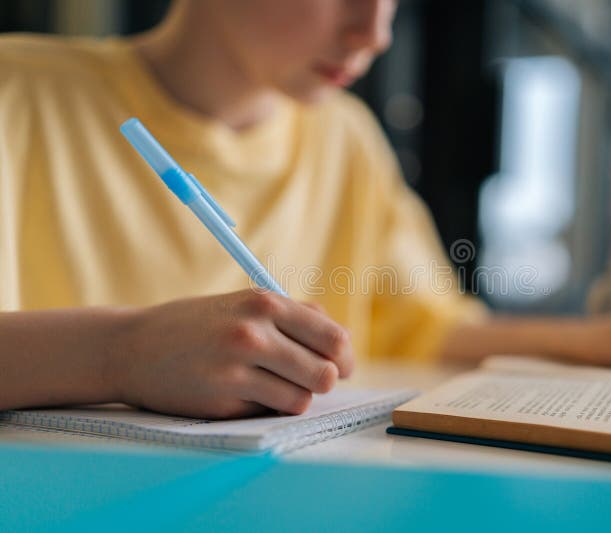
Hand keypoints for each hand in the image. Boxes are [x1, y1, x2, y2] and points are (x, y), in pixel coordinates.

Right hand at [109, 290, 353, 418]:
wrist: (131, 346)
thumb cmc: (197, 325)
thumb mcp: (245, 304)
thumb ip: (294, 318)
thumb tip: (341, 346)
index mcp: (266, 303)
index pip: (333, 337)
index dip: (345, 358)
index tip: (341, 368)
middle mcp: (254, 331)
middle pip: (326, 372)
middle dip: (323, 381)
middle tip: (309, 381)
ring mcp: (237, 366)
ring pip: (302, 398)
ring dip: (294, 398)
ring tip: (270, 386)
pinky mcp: (222, 398)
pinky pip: (270, 412)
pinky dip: (266, 409)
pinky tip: (243, 395)